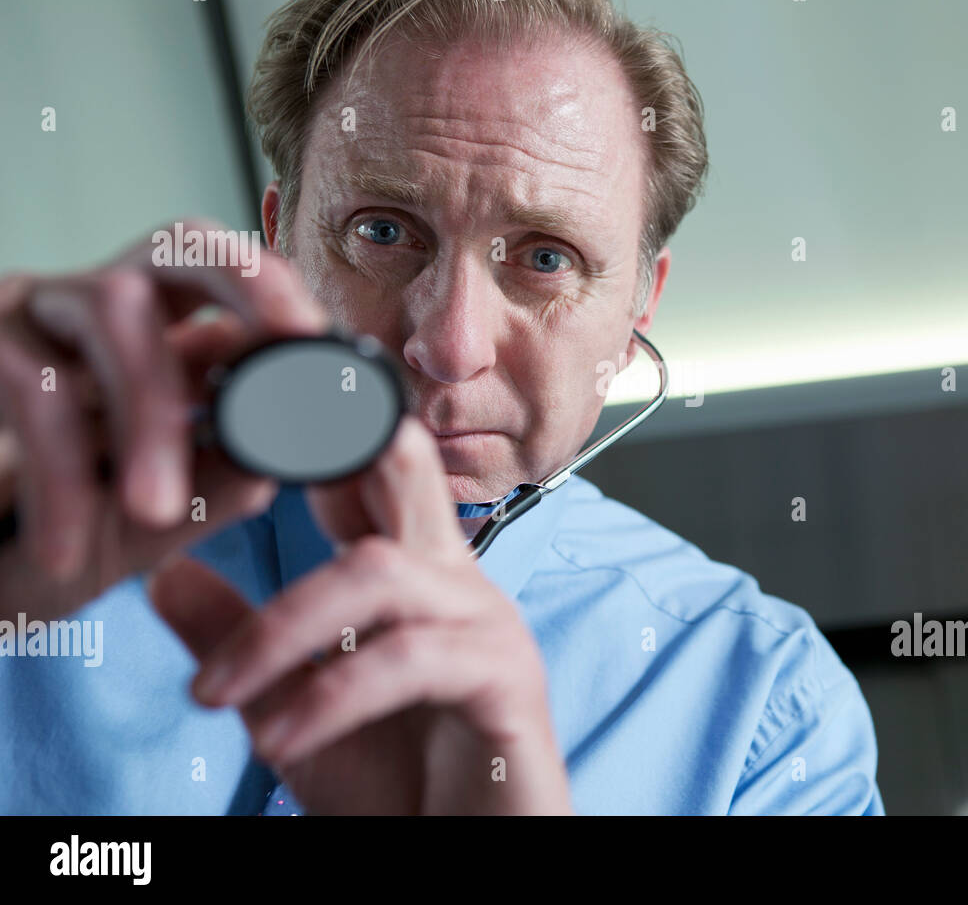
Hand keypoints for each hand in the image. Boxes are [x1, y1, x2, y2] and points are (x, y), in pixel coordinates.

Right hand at [0, 219, 328, 621]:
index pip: (230, 283)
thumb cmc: (42, 543)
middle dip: (247, 281)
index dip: (278, 294)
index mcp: (157, 342)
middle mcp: (92, 308)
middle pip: (178, 245)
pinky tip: (64, 548)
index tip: (319, 337)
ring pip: (113, 310)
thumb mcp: (144, 522)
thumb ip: (219, 479)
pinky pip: (32, 384)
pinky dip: (58, 472)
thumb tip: (292, 447)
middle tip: (295, 335)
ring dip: (147, 412)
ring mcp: (26, 316)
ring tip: (155, 509)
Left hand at [149, 416, 573, 814]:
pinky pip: (408, 659)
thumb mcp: (294, 709)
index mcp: (413, 576)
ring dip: (282, 630)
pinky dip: (331, 695)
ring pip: (378, 573)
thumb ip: (243, 642)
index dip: (316, 431)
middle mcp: (456, 582)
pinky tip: (279, 738)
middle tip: (259, 426)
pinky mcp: (505, 679)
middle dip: (336, 434)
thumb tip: (164, 576)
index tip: (243, 407)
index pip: (370, 476)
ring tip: (217, 699)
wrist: (467, 858)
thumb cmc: (400, 786)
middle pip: (404, 467)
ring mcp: (487, 624)